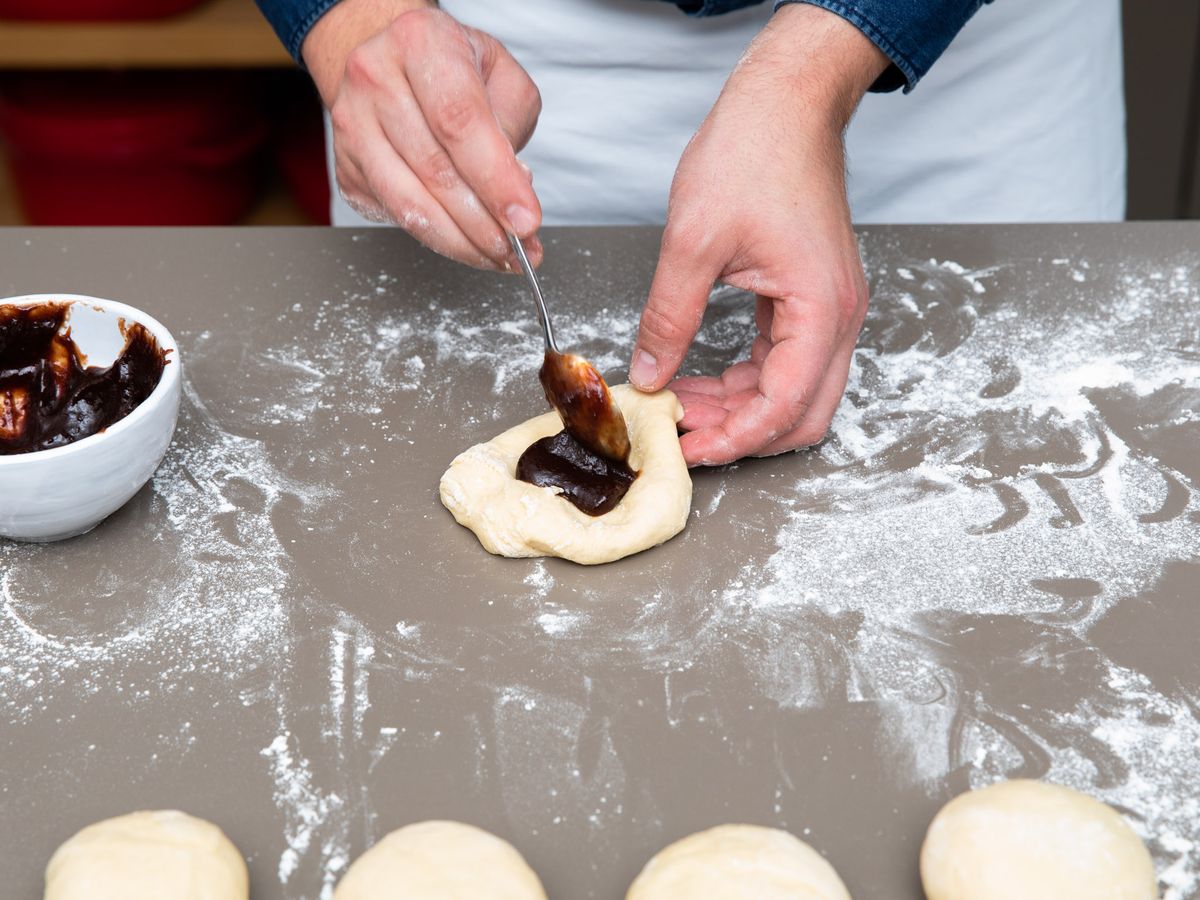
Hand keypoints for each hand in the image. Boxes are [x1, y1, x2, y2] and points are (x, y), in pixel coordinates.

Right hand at [303, 2, 542, 269]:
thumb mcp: (500, 73)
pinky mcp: (346, 168)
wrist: (390, 59)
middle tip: (521, 249)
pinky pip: (394, 216)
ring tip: (498, 256)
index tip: (525, 221)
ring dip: (461, 243)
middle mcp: (375, 79)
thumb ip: (512, 125)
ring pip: (409, 205)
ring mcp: (352, 126)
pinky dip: (437, 239)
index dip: (495, 180)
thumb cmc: (451, 66)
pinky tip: (467, 242)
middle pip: (434, 171)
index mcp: (420, 43)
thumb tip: (512, 192)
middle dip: (485, 224)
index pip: (460, 122)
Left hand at [628, 4, 887, 465]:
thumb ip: (670, 316)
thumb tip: (649, 373)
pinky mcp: (809, 298)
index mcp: (821, 307)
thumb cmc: (754, 152)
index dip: (736, 438)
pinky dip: (743, 380)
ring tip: (676, 406)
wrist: (783, 104)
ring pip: (793, 391)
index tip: (689, 449)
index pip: (786, 405)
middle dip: (743, 433)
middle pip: (803, 413)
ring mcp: (828, 308)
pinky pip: (783, 361)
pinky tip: (696, 378)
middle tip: (683, 436)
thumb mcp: (693, 241)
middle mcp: (837, 316)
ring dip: (738, 408)